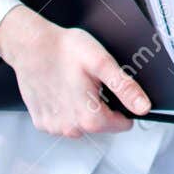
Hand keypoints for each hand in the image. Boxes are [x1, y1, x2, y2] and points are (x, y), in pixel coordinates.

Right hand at [0, 5, 148, 137]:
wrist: (30, 45)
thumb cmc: (63, 50)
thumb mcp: (102, 63)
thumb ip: (125, 88)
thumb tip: (143, 107)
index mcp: (89, 117)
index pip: (122, 124)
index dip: (123, 106)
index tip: (111, 89)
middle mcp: (70, 128)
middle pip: (102, 125)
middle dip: (102, 106)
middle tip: (91, 82)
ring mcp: (53, 126)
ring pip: (82, 124)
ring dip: (84, 108)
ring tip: (75, 84)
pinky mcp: (41, 121)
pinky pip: (63, 121)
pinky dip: (66, 108)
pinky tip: (62, 90)